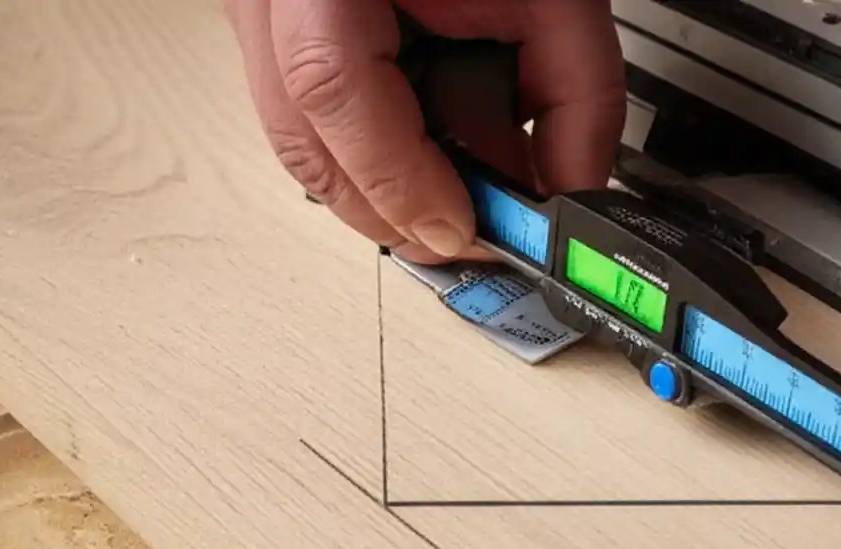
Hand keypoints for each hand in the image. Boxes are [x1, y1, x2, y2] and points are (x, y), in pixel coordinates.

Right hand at [226, 0, 625, 263]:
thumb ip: (577, 93)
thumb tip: (569, 191)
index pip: (329, 82)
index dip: (396, 177)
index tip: (460, 226)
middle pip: (302, 139)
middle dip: (391, 211)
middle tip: (470, 235)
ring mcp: (263, 17)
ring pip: (300, 145)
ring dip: (380, 195)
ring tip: (457, 201)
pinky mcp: (278, 40)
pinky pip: (310, 124)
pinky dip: (371, 160)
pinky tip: (427, 164)